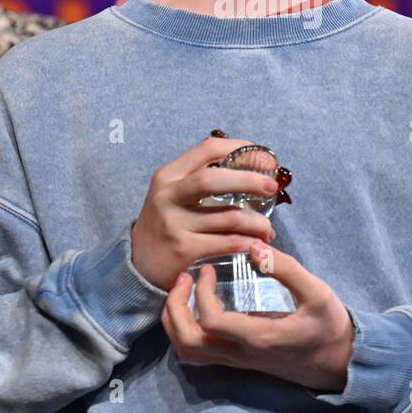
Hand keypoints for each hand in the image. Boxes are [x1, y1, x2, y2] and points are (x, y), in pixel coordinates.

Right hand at [130, 135, 279, 289]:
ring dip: (256, 223)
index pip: (208, 149)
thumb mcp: (173, 194)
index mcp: (169, 175)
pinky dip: (248, 243)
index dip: (240, 149)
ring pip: (228, 217)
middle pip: (213, 179)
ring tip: (267, 229)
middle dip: (249, 180)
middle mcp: (168, 196)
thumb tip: (250, 169)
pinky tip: (257, 245)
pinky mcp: (183, 249)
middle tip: (272, 188)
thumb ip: (202, 180)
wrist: (139, 263)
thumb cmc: (167, 223)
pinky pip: (226, 243)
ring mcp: (174, 223)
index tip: (264, 159)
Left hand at [161, 241, 354, 391]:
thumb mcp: (318, 292)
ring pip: (188, 352)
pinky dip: (184, 330)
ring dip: (175, 321)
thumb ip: (286, 269)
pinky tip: (194, 306)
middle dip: (174, 309)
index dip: (201, 294)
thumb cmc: (330, 327)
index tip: (207, 269)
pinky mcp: (238, 360)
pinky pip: (199, 352)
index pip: (212, 322)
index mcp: (259, 338)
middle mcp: (242, 354)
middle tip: (183, 279)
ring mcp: (237, 361)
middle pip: (187, 343)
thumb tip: (254, 246)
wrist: (339, 363)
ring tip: (182, 291)